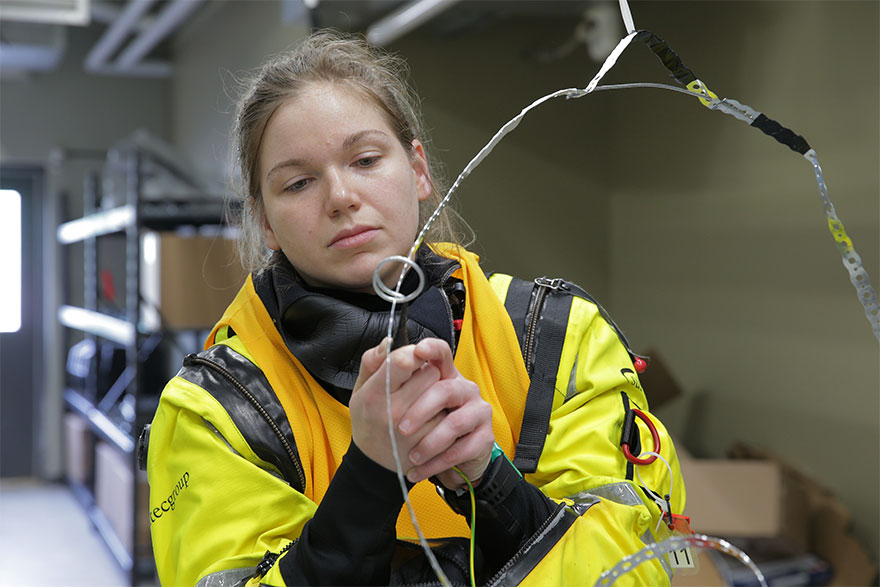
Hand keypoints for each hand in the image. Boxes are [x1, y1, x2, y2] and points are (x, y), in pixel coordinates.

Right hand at [350, 338, 443, 471]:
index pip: (404, 361)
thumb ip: (372, 362)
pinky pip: (447, 415)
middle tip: (418, 382)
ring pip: (442, 393)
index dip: (414, 354)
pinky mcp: (428, 443)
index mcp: (373, 395)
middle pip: (430, 374)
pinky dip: (442, 413)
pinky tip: (430, 418)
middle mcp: (392, 412)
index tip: (415, 358)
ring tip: (424, 400)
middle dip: (428, 372)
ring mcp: (412, 430)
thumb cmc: (368, 421)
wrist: (374, 465)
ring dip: (437, 392)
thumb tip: (389, 342)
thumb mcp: (360, 390)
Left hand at [396, 338, 494, 489]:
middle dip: (420, 411)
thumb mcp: (389, 399)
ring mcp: (477, 411)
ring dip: (429, 443)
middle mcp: (463, 388)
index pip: (441, 353)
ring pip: (455, 423)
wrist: (435, 462)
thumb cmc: (413, 426)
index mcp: (442, 375)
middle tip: (400, 429)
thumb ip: (381, 370)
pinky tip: (419, 470)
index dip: (432, 350)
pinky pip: (462, 449)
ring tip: (410, 458)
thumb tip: (385, 345)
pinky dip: (438, 462)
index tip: (418, 352)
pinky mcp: (484, 437)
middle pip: (445, 389)